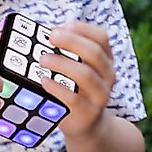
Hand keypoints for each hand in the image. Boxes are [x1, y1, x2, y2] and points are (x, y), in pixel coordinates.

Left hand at [40, 22, 114, 139]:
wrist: (88, 126)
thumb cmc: (77, 90)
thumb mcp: (78, 69)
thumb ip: (67, 53)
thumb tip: (43, 34)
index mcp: (105, 59)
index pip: (101, 37)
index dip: (82, 29)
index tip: (63, 26)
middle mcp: (108, 76)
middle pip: (95, 52)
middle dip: (71, 41)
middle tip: (51, 37)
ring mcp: (101, 96)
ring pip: (86, 75)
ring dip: (62, 63)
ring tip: (43, 59)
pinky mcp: (89, 114)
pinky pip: (74, 99)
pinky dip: (57, 88)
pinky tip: (45, 81)